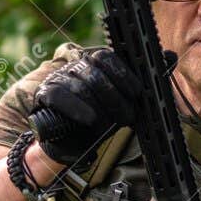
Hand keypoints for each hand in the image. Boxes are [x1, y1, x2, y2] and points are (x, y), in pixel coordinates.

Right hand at [31, 46, 141, 165]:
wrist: (66, 143)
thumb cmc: (93, 124)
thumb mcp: (114, 106)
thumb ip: (128, 89)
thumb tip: (156, 74)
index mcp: (89, 64)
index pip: (104, 57)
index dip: (122, 73)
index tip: (136, 92)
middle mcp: (72, 67)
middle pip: (95, 73)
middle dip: (115, 98)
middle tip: (125, 117)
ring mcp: (57, 78)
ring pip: (80, 85)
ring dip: (99, 108)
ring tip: (108, 125)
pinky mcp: (43, 93)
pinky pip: (58, 95)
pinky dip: (76, 108)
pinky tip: (89, 119)